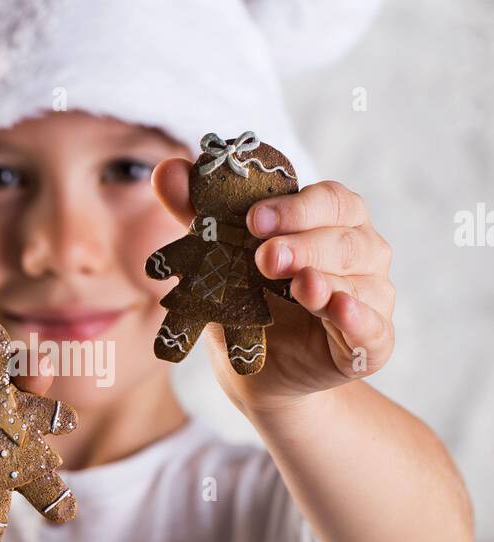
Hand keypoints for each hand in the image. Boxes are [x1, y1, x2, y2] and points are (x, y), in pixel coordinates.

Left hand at [152, 164, 395, 412]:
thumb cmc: (250, 301)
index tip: (252, 219)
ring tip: (299, 285)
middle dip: (304, 245)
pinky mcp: (374, 342)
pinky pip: (373, 327)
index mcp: (333, 220)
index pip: (329, 200)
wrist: (258, 371)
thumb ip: (199, 214)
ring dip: (327, 281)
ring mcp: (373, 296)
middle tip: (265, 257)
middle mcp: (362, 251)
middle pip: (345, 238)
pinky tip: (338, 309)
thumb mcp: (220, 259)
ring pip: (360, 281)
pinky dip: (357, 318)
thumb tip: (167, 169)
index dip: (294, 207)